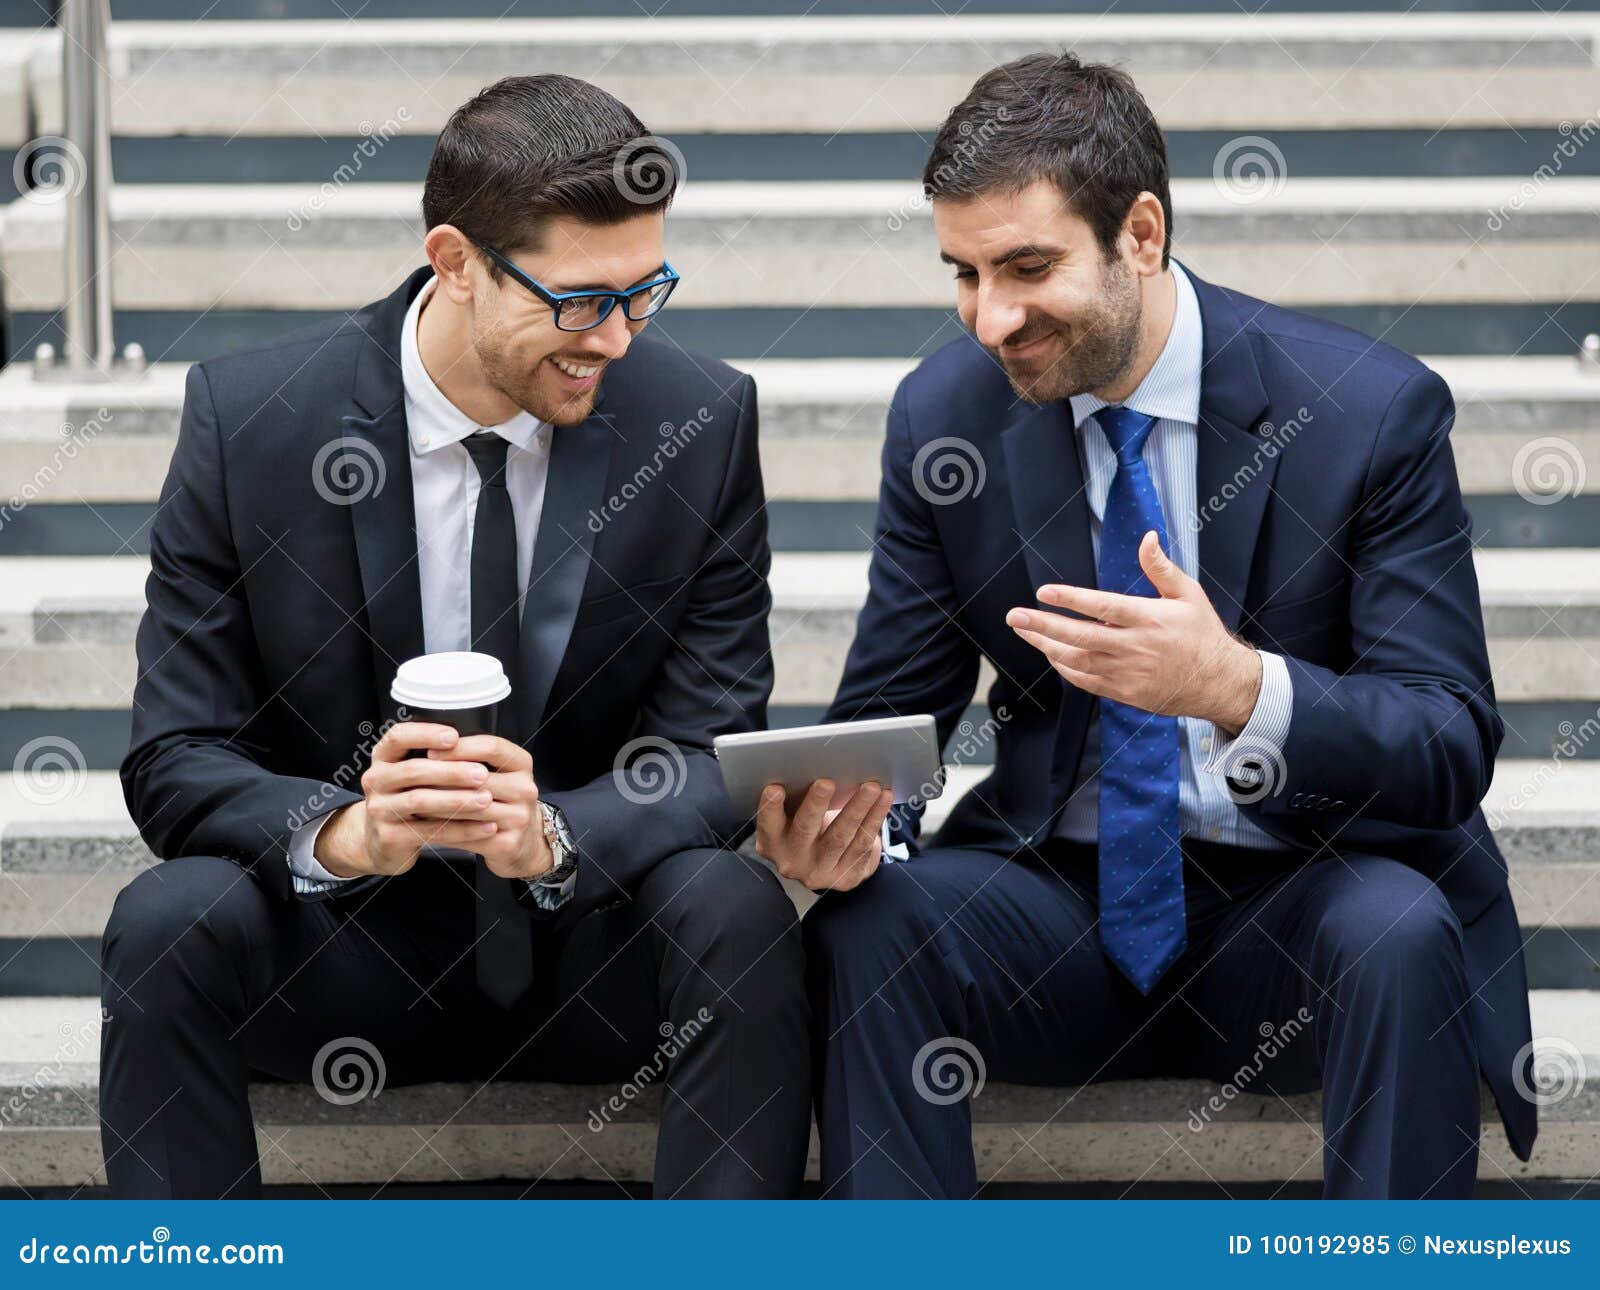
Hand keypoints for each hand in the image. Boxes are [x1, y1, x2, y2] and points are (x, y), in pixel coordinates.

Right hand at [315, 723, 549, 879]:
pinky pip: (430, 833)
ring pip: (421, 803)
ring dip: (458, 802)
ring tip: (489, 801)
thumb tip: (479, 728)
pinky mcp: (390, 839)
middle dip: (451, 771)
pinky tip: (488, 830)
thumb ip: (437, 754)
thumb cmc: (409, 799)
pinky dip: (462, 832)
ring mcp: (379, 811)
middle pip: (414, 771)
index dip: (425, 733)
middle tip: (483, 774)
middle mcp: (376, 780)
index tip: (454, 735)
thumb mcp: (415, 772)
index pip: (398, 736)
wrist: (378, 843)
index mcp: (384, 757)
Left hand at [425, 732, 552, 879]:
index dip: (459, 747)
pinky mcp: (508, 843)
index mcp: (522, 764)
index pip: (491, 747)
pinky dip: (443, 828)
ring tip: (413, 799)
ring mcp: (520, 817)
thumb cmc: (500, 800)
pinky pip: (467, 834)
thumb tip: (431, 745)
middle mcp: (526, 789)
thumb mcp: (497, 773)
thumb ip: (472, 758)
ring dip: (437, 803)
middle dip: (442, 777)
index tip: (430, 751)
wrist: (523, 841)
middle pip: (478, 777)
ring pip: (469, 807)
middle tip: (413, 778)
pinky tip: (424, 824)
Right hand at [754, 778, 893, 891]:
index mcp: (773, 841)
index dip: (770, 808)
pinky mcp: (846, 877)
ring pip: (840, 837)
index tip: (775, 788)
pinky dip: (874, 819)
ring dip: (857, 808)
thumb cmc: (807, 826)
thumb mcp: (793, 816)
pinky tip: (883, 799)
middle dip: (816, 805)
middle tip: (826, 782)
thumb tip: (815, 765)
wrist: (826, 864)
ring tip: (870, 786)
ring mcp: (820, 872)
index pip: (768, 824)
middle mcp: (793, 861)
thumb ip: (795, 799)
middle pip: (805, 830)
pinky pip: (862, 845)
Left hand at [1006, 531, 1262, 733]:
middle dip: (1044, 626)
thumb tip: (1147, 537)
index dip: (1071, 599)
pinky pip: (1086, 680)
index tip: (1044, 592)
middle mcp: (1135, 647)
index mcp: (1150, 619)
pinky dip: (1065, 667)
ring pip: (1077, 660)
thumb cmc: (1202, 634)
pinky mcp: (1124, 692)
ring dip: (1046, 646)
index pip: (1103, 606)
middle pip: (1081, 636)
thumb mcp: (1188, 594)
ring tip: (1025, 631)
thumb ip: (1161, 567)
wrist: (1218, 683)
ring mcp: (1127, 673)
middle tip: (1015, 616)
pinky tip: (1051, 653)